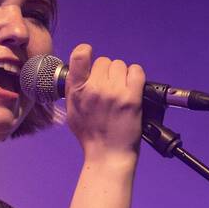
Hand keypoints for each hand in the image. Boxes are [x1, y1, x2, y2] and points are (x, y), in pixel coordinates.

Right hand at [64, 43, 144, 160]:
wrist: (108, 154)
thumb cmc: (90, 136)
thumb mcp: (72, 111)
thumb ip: (73, 89)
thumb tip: (77, 69)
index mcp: (78, 91)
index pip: (80, 55)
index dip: (86, 52)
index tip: (90, 58)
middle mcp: (95, 89)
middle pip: (104, 61)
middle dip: (107, 71)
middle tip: (109, 86)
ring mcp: (114, 93)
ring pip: (120, 65)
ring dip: (121, 75)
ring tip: (120, 89)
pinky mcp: (132, 98)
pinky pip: (136, 71)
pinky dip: (135, 76)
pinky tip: (132, 86)